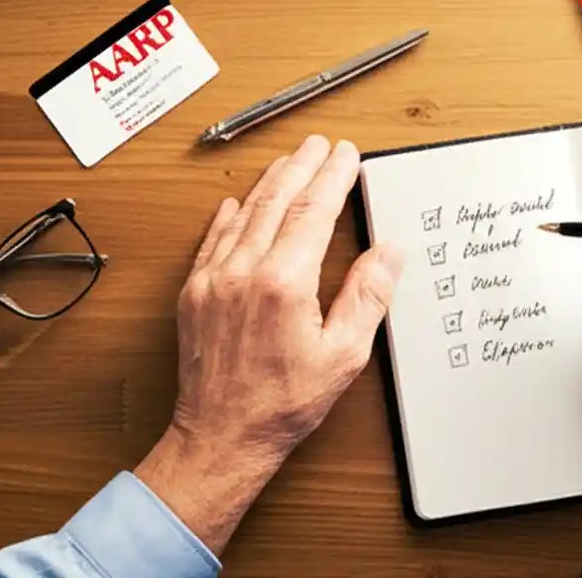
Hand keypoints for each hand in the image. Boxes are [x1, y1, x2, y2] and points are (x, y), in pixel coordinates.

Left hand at [136, 135, 404, 552]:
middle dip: (302, 166)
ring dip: (269, 183)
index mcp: (283, 282)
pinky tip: (235, 204)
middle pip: (277, 200)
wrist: (221, 437)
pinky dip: (228, 216)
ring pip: (244, 214)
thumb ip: (367, 297)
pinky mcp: (194, 294)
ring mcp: (213, 280)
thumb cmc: (281, 404)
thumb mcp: (343, 356)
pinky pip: (212, 240)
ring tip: (288, 162)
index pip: (314, 210)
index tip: (346, 155)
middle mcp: (242, 272)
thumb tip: (387, 253)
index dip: (333, 176)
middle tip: (319, 144)